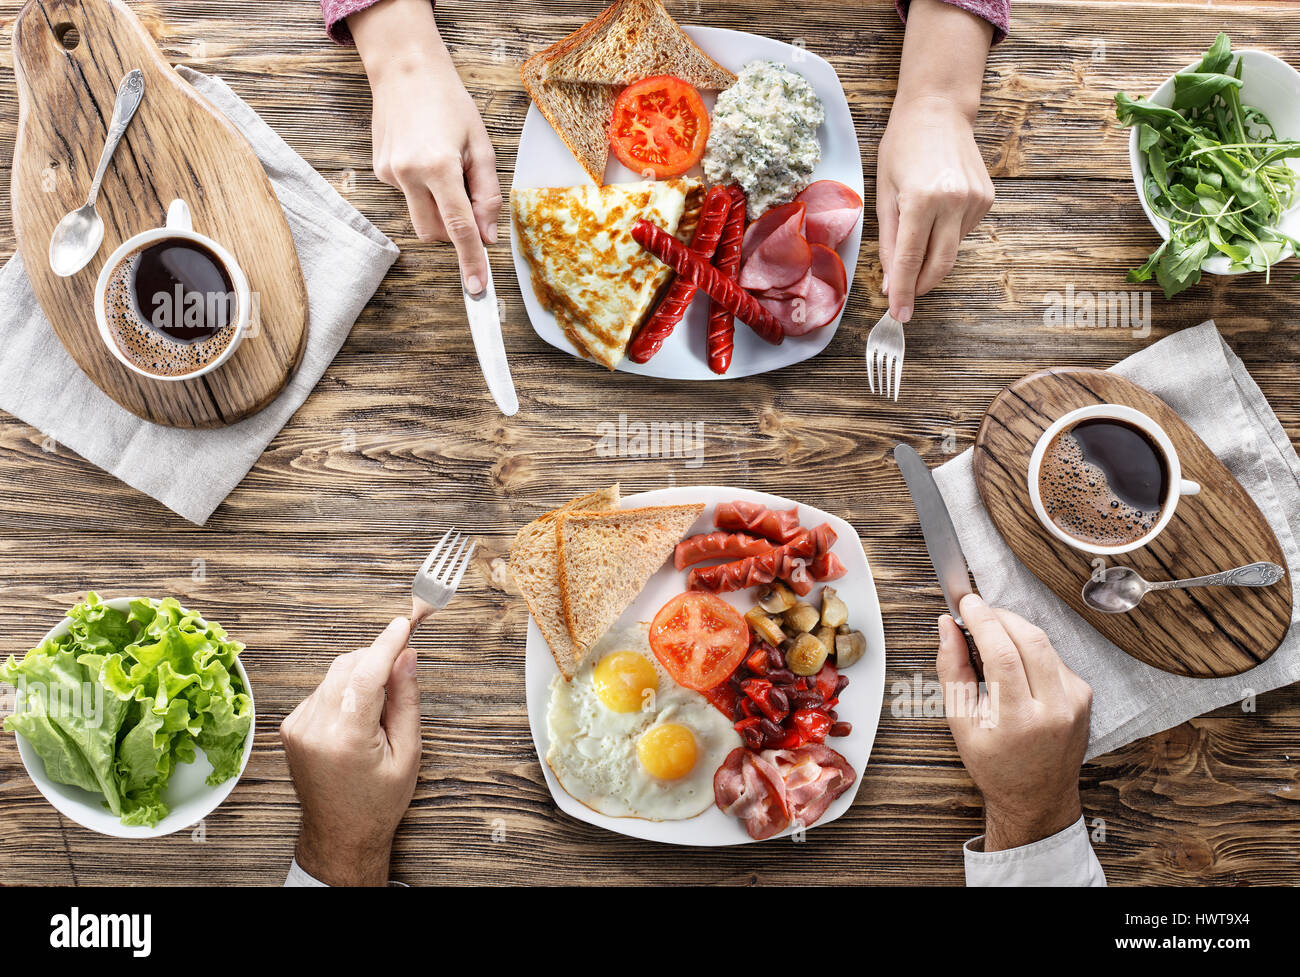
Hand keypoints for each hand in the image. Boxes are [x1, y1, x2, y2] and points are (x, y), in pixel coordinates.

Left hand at [280, 617, 421, 885]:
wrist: (340, 832)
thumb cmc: (378, 801)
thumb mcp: (407, 753)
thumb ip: (405, 700)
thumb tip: (406, 657)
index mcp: (347, 738)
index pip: (367, 674)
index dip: (387, 643)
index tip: (404, 624)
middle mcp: (315, 728)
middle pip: (349, 666)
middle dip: (377, 659)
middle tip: (400, 675)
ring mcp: (298, 726)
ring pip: (335, 673)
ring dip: (360, 675)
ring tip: (377, 712)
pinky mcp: (291, 725)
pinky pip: (322, 688)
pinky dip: (343, 690)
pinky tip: (356, 717)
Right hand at [351, 0, 500, 292]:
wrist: (405, 69)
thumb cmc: (449, 102)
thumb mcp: (482, 145)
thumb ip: (487, 194)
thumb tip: (488, 237)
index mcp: (439, 167)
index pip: (459, 228)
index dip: (471, 260)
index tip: (477, 288)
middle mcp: (409, 174)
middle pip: (435, 233)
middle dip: (454, 231)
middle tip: (468, 197)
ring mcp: (389, 174)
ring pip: (420, 219)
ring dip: (438, 209)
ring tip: (445, 167)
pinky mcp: (379, 171)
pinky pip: (408, 197)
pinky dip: (423, 188)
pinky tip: (424, 155)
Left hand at [877, 0, 995, 322]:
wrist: (938, 109)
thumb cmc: (902, 146)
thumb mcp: (884, 192)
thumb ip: (888, 240)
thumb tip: (890, 280)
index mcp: (922, 200)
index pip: (909, 260)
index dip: (902, 292)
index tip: (898, 315)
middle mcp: (953, 202)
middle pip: (939, 265)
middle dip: (920, 286)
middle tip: (904, 298)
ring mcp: (975, 201)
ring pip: (951, 250)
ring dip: (931, 257)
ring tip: (916, 233)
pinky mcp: (987, 199)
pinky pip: (962, 232)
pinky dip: (945, 234)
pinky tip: (936, 211)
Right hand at [937, 594, 1091, 852]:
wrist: (1037, 797)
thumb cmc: (995, 765)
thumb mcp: (960, 723)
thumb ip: (951, 670)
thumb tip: (948, 627)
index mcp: (1019, 719)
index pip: (1002, 652)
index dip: (982, 619)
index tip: (966, 603)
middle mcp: (1055, 708)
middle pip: (1029, 638)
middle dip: (999, 616)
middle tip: (976, 612)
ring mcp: (1075, 700)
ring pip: (1043, 642)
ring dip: (1014, 630)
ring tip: (989, 638)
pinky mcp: (1084, 694)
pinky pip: (1053, 655)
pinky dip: (1030, 648)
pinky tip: (1014, 661)